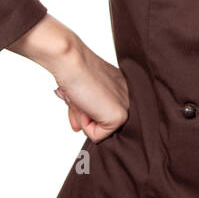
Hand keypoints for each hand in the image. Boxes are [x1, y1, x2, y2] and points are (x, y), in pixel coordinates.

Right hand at [7, 14, 129, 142]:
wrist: (71, 61)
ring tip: (81, 97)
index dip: (87, 110)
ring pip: (100, 130)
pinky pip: (97, 136)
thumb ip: (83, 110)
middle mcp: (127, 95)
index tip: (79, 97)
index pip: (104, 111)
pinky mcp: (120, 116)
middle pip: (102, 121)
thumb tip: (78, 128)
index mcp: (119, 86)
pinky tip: (85, 103)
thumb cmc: (73, 70)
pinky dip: (85, 124)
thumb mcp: (80, 93)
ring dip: (84, 118)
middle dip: (84, 115)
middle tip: (79, 97)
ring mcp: (126, 105)